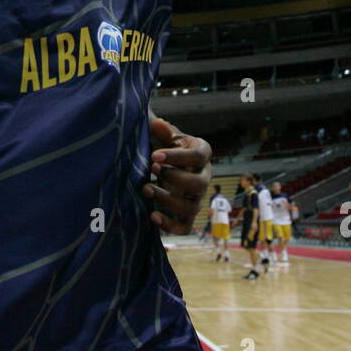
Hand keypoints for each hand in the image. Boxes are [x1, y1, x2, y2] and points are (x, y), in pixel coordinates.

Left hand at [142, 117, 211, 234]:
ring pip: (192, 208)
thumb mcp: (166, 135)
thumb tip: (158, 124)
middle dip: (174, 179)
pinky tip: (152, 216)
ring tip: (145, 189)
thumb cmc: (167, 146)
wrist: (166, 163)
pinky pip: (185, 226)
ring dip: (168, 201)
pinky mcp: (187, 214)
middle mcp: (205, 176)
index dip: (177, 157)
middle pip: (199, 184)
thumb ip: (163, 131)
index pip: (198, 157)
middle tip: (151, 170)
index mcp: (203, 153)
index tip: (154, 156)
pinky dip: (171, 226)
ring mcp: (197, 198)